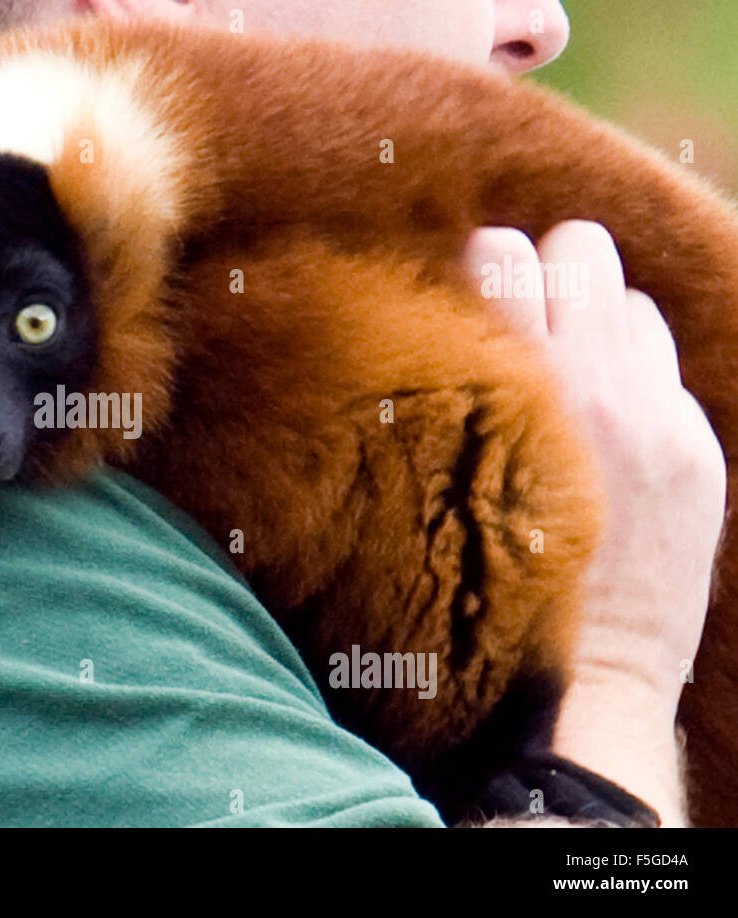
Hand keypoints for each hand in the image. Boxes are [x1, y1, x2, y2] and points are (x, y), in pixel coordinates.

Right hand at [463, 221, 726, 825]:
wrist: (584, 677)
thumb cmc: (480, 589)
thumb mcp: (439, 482)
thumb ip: (451, 394)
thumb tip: (450, 322)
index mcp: (515, 395)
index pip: (502, 254)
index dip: (482, 265)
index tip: (469, 295)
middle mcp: (595, 389)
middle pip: (580, 249)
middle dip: (548, 274)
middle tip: (522, 323)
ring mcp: (658, 418)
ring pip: (632, 301)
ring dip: (597, 325)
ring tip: (567, 377)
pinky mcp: (695, 450)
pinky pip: (663, 367)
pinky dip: (635, 380)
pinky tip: (604, 429)